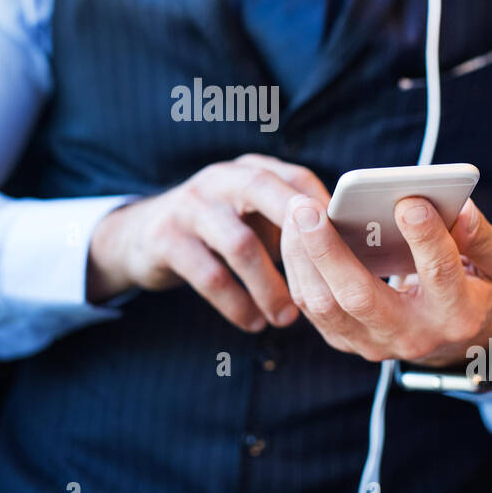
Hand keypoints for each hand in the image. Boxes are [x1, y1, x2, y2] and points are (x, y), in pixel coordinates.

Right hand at [87, 154, 329, 331]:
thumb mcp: (252, 217)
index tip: (349, 250)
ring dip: (269, 287)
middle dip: (300, 237)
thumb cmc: (218, 231)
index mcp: (249, 170)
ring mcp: (189, 205)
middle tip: (327, 280)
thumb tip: (351, 254)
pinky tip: (253, 322)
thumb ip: (292, 225)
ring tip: (287, 318)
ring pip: (240, 245)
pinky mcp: (165, 238)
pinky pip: (210, 276)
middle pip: (266, 193)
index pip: (295, 177)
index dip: (324, 210)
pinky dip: (236, 304)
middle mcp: (219, 179)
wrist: (140, 237)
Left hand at [280, 194, 491, 365]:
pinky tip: (294, 231)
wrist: (455, 338)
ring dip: (302, 257)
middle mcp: (411, 336)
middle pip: (360, 298)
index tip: (408, 200)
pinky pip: (311, 305)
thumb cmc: (475, 286)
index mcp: (457, 315)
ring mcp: (373, 343)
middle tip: (308, 209)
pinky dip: (298, 266)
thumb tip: (461, 208)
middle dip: (330, 251)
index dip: (425, 237)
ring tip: (295, 212)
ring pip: (324, 304)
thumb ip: (483, 238)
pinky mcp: (345, 339)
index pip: (439, 274)